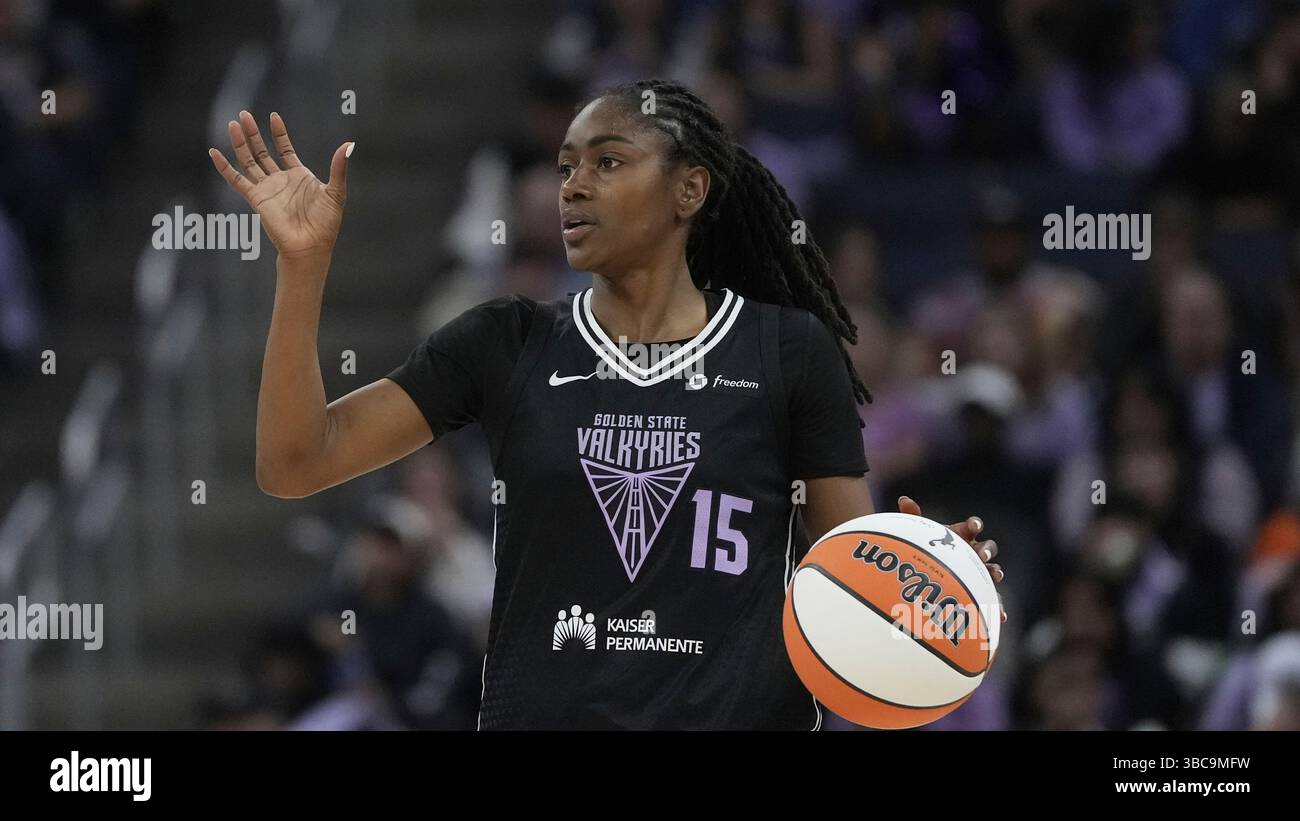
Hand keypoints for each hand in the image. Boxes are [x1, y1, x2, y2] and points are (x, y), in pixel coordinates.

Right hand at [208, 110, 351, 259]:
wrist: (311, 246)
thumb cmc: (325, 225)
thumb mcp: (336, 192)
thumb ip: (339, 168)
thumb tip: (349, 145)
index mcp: (298, 177)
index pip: (285, 149)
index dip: (279, 134)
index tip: (274, 117)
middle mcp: (280, 181)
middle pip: (262, 151)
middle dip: (254, 133)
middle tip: (244, 114)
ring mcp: (267, 189)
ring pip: (249, 161)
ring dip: (240, 143)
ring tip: (233, 124)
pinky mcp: (257, 198)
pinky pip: (237, 180)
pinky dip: (224, 167)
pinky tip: (214, 153)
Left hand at [898, 495, 1006, 623]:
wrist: (928, 571)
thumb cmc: (927, 547)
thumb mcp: (920, 534)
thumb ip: (914, 517)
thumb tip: (903, 499)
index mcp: (963, 535)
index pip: (972, 527)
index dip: (974, 525)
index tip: (972, 526)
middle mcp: (975, 551)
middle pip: (988, 547)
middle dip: (987, 549)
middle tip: (982, 554)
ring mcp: (979, 571)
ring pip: (993, 571)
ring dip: (996, 572)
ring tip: (996, 576)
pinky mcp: (981, 590)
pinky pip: (992, 598)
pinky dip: (997, 606)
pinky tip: (1000, 615)